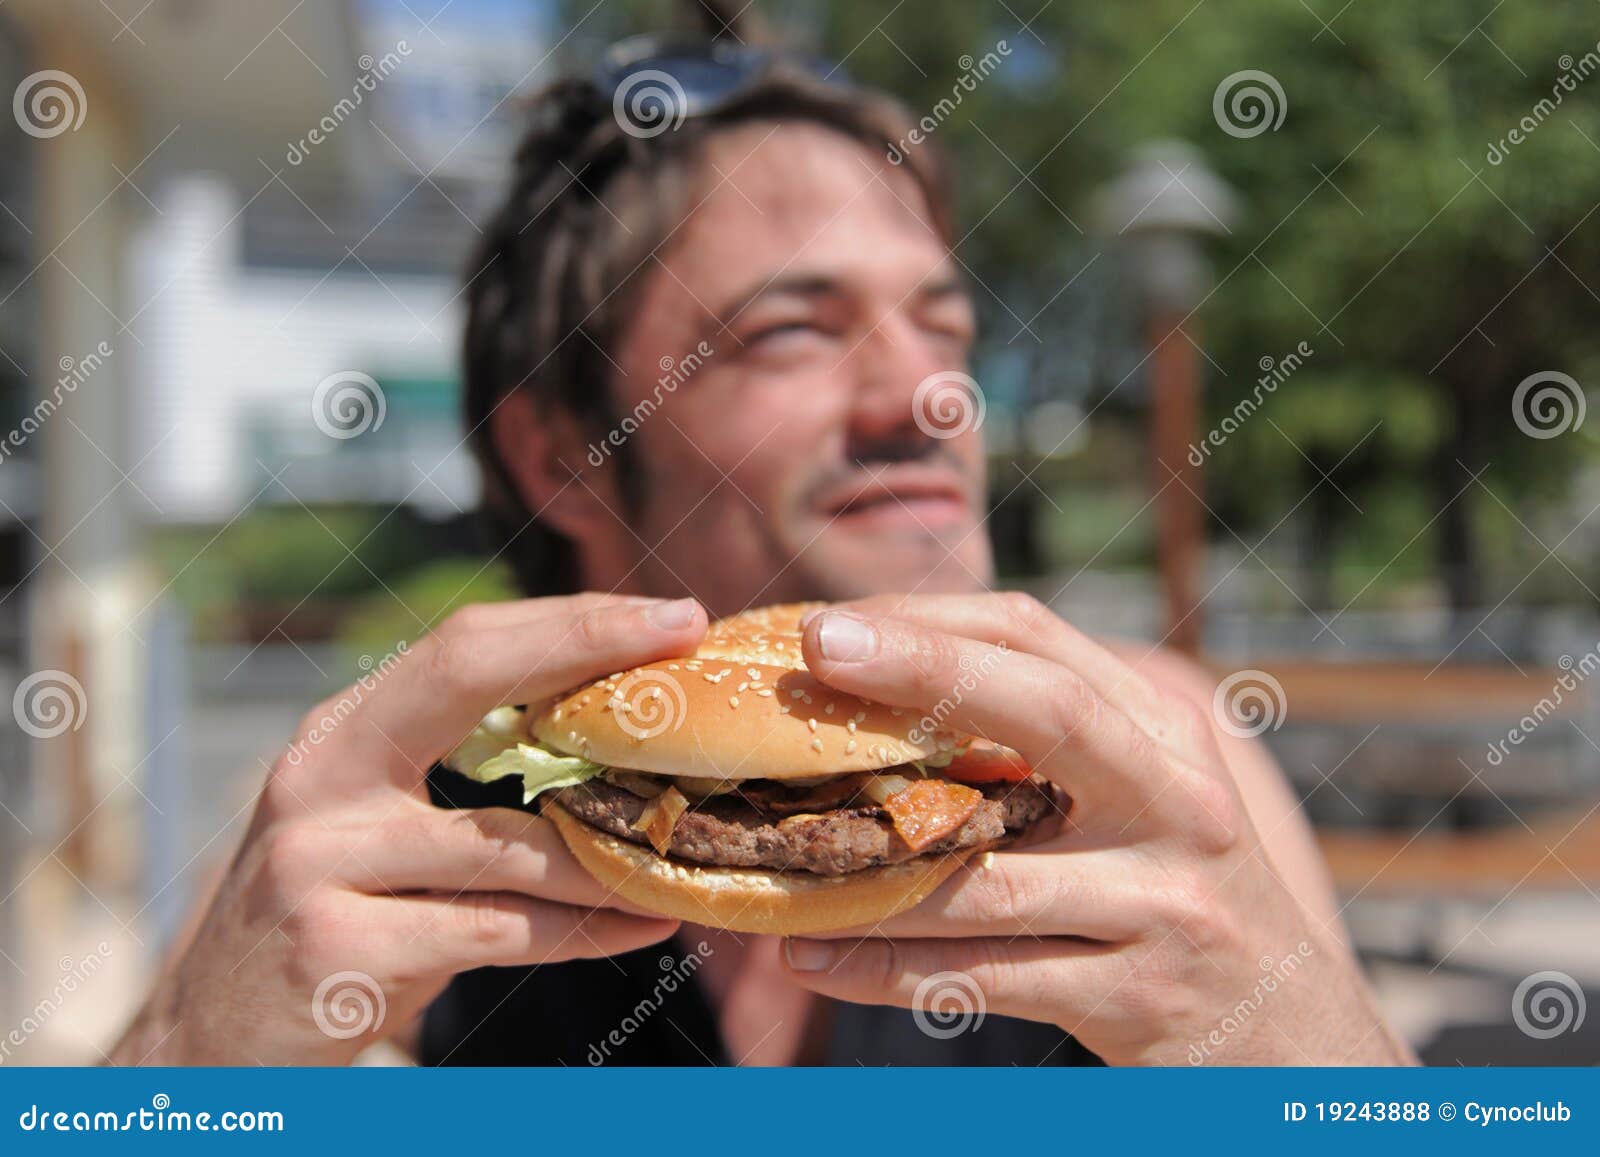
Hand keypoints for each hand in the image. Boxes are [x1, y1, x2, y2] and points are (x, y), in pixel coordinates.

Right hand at [110, 594, 705, 1065]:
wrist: (213, 1039)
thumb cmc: (333, 916)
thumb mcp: (373, 825)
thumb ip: (457, 774)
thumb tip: (609, 732)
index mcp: (341, 731)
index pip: (461, 644)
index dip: (569, 620)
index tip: (668, 613)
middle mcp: (320, 775)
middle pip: (465, 675)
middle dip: (584, 643)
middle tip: (684, 636)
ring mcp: (319, 859)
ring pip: (511, 842)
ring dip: (616, 849)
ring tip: (693, 843)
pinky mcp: (336, 948)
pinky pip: (500, 931)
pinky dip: (586, 931)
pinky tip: (644, 926)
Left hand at [782, 593, 1411, 1065]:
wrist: (1293, 1045)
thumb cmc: (1180, 901)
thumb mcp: (1140, 807)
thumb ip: (1045, 753)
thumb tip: (879, 707)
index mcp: (1164, 739)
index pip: (1047, 646)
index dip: (935, 622)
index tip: (832, 623)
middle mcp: (1176, 804)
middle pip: (1048, 713)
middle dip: (926, 669)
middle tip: (817, 648)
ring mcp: (1163, 903)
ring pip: (988, 876)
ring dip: (863, 867)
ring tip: (761, 853)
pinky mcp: (1138, 997)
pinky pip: (986, 978)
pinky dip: (887, 970)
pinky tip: (811, 958)